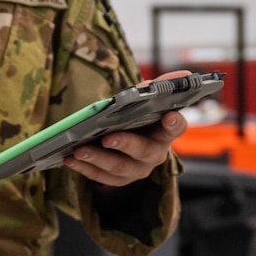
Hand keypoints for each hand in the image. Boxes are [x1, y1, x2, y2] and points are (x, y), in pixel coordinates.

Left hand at [66, 71, 190, 187]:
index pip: (176, 127)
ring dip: (98, 158)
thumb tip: (185, 76)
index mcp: (165, 132)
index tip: (168, 115)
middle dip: (125, 143)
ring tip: (79, 150)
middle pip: (144, 150)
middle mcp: (155, 154)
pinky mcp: (120, 179)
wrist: (125, 138)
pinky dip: (85, 168)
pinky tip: (70, 159)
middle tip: (107, 137)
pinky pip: (103, 177)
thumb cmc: (136, 116)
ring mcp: (138, 169)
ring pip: (119, 167)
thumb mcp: (145, 99)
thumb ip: (159, 87)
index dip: (174, 122)